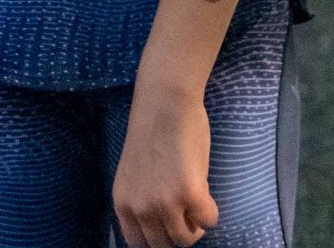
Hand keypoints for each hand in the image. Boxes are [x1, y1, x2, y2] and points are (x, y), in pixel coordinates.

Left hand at [112, 87, 216, 247]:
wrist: (163, 100)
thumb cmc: (151, 130)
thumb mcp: (135, 173)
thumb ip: (142, 199)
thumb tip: (161, 225)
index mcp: (122, 201)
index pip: (137, 244)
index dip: (156, 238)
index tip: (168, 227)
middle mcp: (140, 207)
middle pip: (163, 246)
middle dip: (177, 231)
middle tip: (186, 211)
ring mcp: (164, 202)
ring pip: (186, 239)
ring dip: (195, 225)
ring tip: (196, 201)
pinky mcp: (190, 193)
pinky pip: (208, 221)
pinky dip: (211, 211)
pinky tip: (205, 190)